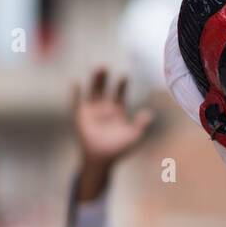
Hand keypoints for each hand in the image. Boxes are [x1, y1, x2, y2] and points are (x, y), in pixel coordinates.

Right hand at [71, 67, 154, 200]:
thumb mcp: (133, 137)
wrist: (101, 160)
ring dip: (94, 81)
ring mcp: (91, 111)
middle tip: (104, 66)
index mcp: (117, 110)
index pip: (119, 93)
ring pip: (92, 92)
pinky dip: (75, 94)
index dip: (121, 84)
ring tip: (96, 69)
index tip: (124, 75)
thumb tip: (150, 113)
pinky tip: (75, 83)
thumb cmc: (119, 149)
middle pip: (104, 88)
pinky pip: (77, 103)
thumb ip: (141, 125)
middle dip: (104, 78)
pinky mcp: (80, 117)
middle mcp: (104, 107)